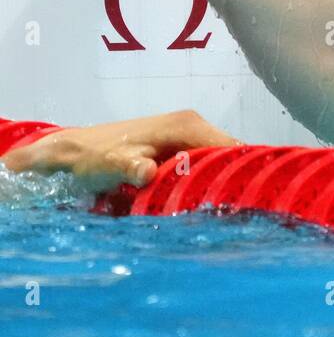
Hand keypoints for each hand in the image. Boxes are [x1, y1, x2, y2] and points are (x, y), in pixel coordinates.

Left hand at [0, 110, 239, 192]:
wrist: (74, 150)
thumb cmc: (94, 157)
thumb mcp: (112, 164)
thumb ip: (131, 167)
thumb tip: (148, 172)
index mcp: (186, 126)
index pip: (231, 147)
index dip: (246, 171)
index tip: (256, 198)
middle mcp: (193, 125)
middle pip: (230, 154)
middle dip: (238, 180)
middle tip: (243, 212)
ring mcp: (188, 134)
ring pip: (220, 159)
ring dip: (225, 181)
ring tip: (230, 210)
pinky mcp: (181, 145)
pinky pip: (207, 162)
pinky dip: (212, 179)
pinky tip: (210, 200)